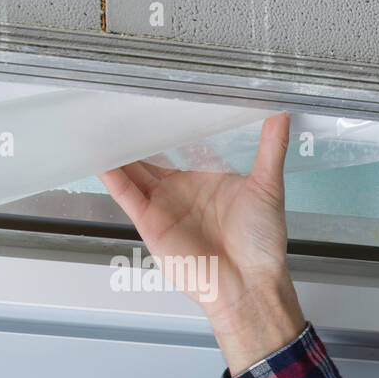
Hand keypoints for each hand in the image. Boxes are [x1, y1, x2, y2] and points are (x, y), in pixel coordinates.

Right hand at [98, 112, 306, 375]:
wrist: (249, 284)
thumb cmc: (261, 244)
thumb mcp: (268, 187)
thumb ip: (270, 149)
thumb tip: (282, 114)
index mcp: (207, 179)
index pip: (181, 144)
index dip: (168, 122)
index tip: (157, 93)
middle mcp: (181, 190)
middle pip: (150, 155)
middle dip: (134, 131)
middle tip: (117, 99)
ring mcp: (163, 205)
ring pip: (132, 170)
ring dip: (116, 148)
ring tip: (96, 119)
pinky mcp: (150, 223)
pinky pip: (125, 194)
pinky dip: (110, 175)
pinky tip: (97, 155)